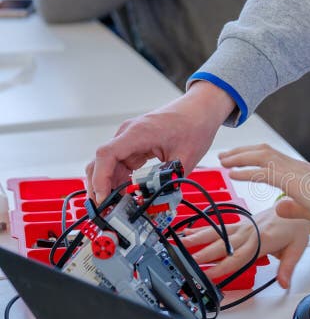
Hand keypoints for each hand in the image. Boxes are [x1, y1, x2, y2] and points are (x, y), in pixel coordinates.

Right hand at [87, 82, 234, 201]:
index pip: (106, 155)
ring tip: (116, 206)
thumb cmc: (194, 126)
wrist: (201, 109)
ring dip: (110, 184)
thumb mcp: (185, 159)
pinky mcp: (136, 143)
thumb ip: (168, 180)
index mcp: (138, 133)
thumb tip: (156, 202)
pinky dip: (121, 178)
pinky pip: (122, 163)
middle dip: (99, 185)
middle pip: (101, 161)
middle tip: (104, 209)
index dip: (100, 179)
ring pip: (110, 164)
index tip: (103, 198)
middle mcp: (128, 134)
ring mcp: (130, 138)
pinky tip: (127, 194)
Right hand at [181, 207, 309, 288]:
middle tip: (187, 261)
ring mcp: (244, 227)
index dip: (223, 266)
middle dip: (204, 254)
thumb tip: (284, 284)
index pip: (239, 257)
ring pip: (217, 233)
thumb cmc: (296, 226)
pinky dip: (203, 229)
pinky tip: (189, 231)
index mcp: (262, 239)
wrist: (297, 206)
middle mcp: (250, 232)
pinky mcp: (241, 224)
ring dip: (198, 238)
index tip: (209, 273)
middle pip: (223, 246)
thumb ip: (288, 268)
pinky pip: (220, 227)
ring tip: (181, 242)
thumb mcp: (297, 249)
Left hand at [219, 144, 309, 229]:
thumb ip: (291, 207)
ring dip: (240, 157)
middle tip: (223, 156)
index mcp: (301, 170)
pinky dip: (247, 172)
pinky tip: (234, 174)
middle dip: (241, 152)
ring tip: (223, 161)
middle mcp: (297, 166)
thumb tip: (279, 206)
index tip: (236, 159)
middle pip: (264, 151)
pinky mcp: (293, 181)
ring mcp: (296, 171)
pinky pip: (265, 172)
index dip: (252, 155)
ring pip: (262, 156)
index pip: (272, 156)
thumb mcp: (307, 209)